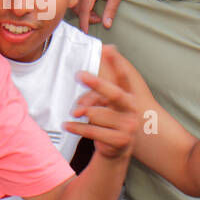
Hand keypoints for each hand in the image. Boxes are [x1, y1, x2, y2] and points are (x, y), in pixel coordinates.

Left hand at [64, 45, 137, 160]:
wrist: (115, 151)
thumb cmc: (107, 124)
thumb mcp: (106, 107)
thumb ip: (97, 95)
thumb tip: (80, 87)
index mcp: (129, 98)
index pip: (124, 78)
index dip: (117, 63)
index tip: (108, 49)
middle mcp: (131, 110)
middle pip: (114, 94)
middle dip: (97, 83)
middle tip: (80, 75)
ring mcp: (128, 126)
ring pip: (96, 114)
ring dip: (80, 114)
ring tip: (73, 114)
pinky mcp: (120, 140)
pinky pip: (92, 130)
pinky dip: (77, 127)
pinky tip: (68, 125)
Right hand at [75, 0, 134, 31]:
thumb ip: (111, 10)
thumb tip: (106, 25)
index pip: (84, 10)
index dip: (84, 22)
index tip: (85, 32)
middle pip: (77, 6)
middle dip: (86, 16)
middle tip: (98, 19)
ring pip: (75, 0)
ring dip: (83, 9)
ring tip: (96, 12)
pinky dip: (81, 1)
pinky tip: (91, 3)